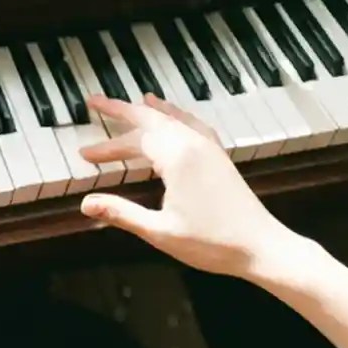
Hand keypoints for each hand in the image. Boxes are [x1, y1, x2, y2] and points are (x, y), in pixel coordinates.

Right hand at [78, 94, 295, 279]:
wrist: (261, 247)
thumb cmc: (212, 242)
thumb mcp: (160, 231)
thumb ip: (121, 213)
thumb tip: (86, 203)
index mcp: (177, 157)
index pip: (133, 141)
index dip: (107, 146)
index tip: (85, 153)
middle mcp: (193, 144)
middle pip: (151, 119)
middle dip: (121, 110)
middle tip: (96, 102)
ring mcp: (209, 148)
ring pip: (172, 118)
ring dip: (149, 111)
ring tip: (135, 101)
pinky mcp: (219, 156)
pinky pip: (193, 124)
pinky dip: (178, 115)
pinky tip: (177, 116)